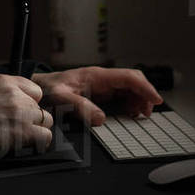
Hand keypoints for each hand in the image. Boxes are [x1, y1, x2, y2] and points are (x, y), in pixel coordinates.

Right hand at [0, 73, 53, 157]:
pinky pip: (45, 136)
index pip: (33, 89)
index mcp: (3, 81)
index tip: (22, 111)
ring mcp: (21, 112)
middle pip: (39, 106)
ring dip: (36, 129)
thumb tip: (6, 101)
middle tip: (18, 127)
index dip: (29, 102)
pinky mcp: (23, 131)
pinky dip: (39, 142)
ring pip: (45, 120)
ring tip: (22, 137)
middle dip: (32, 117)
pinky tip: (29, 145)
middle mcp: (15, 94)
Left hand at [30, 66, 162, 125]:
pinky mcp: (100, 94)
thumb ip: (79, 106)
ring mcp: (102, 86)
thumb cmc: (48, 89)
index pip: (128, 77)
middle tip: (147, 113)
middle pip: (133, 82)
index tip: (155, 100)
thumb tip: (100, 118)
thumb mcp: (61, 98)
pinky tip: (129, 113)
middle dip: (144, 95)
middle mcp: (102, 79)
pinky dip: (130, 104)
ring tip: (139, 115)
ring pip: (129, 89)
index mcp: (97, 76)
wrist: (39, 88)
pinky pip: (121, 96)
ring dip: (138, 101)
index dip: (145, 87)